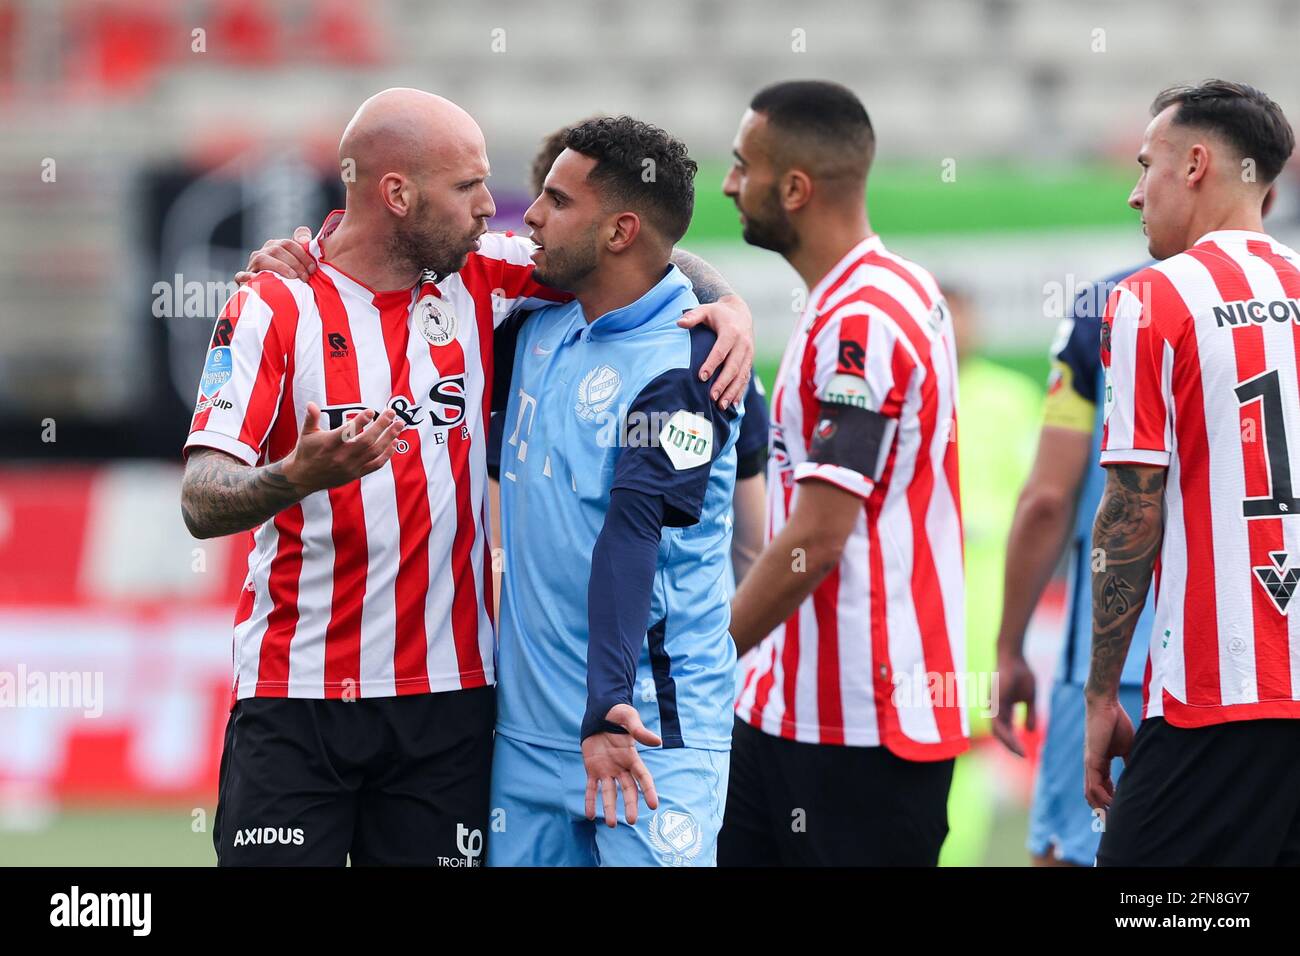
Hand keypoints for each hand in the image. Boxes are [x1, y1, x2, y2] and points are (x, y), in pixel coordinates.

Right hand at [235, 226, 315, 283]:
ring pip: (263, 259)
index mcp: (274, 247)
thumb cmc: (287, 279)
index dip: (303, 254)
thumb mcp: (296, 264)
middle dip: (295, 263)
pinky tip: (257, 279)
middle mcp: (262, 253)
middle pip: (277, 250)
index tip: (313, 268)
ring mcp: (252, 265)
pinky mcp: (243, 278)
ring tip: (293, 277)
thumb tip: (305, 234)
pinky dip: (248, 277)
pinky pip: (241, 275)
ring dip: (280, 267)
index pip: (289, 244)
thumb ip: (301, 247)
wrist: (268, 296)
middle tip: (306, 277)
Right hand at [280, 402, 403, 495]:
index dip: (360, 421)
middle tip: (392, 412)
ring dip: (388, 438)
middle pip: (366, 441)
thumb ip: (311, 418)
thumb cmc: (306, 451)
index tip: (371, 411)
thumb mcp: (306, 434)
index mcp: (329, 444)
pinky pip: (375, 465)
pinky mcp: (356, 474)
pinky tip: (393, 442)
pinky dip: (387, 454)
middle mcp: (341, 457)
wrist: (303, 478)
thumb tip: (311, 404)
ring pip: (374, 452)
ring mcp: (350, 467)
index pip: (346, 432)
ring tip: (399, 424)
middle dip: (381, 426)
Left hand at [582, 703, 660, 827]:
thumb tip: (658, 741)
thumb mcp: (629, 718)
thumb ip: (639, 731)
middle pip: (628, 789)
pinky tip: (589, 815)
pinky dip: (590, 800)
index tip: (654, 805)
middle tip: (631, 821)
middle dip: (630, 805)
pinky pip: (591, 788)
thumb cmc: (618, 714)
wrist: (600, 713)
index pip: (643, 777)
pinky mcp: (593, 769)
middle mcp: (621, 767)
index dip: (648, 790)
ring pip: (609, 793)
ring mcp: (606, 769)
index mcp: (632, 757)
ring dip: (610, 808)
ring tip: (611, 825)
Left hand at [677, 293, 753, 410]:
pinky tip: (732, 405)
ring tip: (721, 406)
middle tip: (712, 397)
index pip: (721, 351)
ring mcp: (749, 354)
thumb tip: (679, 322)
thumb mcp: (706, 310)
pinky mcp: (750, 361)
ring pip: (742, 375)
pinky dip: (740, 392)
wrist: (740, 313)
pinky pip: (746, 378)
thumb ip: (693, 316)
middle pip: (733, 366)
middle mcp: (743, 344)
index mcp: (731, 332)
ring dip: (732, 392)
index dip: (712, 364)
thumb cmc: (718, 314)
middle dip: (723, 383)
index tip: (701, 377)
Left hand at [991, 650, 1036, 756]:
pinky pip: (998, 722)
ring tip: (1020, 752)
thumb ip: (1030, 714)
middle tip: (1022, 756)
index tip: (1024, 753)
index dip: (1014, 742)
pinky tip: (1014, 740)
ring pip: (997, 730)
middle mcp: (995, 708)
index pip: (1006, 730)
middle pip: (1000, 733)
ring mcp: (993, 705)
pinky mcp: (994, 702)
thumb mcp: (1030, 698)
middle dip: (1010, 746)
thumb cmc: (1022, 674)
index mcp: (1003, 708)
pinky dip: (1006, 733)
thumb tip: (1030, 732)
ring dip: (1008, 743)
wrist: (1014, 657)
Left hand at [1083, 692, 1134, 811]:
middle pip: (1093, 794)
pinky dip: (1102, 795)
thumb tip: (1140, 775)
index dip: (1110, 802)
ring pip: (1091, 792)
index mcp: (1100, 764)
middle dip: (1102, 810)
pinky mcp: (1092, 759)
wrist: (1105, 705)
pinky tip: (1112, 803)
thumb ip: (1130, 762)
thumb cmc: (1116, 722)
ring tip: (1112, 818)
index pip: (1103, 788)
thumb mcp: (1127, 747)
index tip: (1120, 812)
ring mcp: (1090, 763)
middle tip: (1113, 824)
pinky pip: (1094, 782)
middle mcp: (1092, 766)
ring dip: (1101, 807)